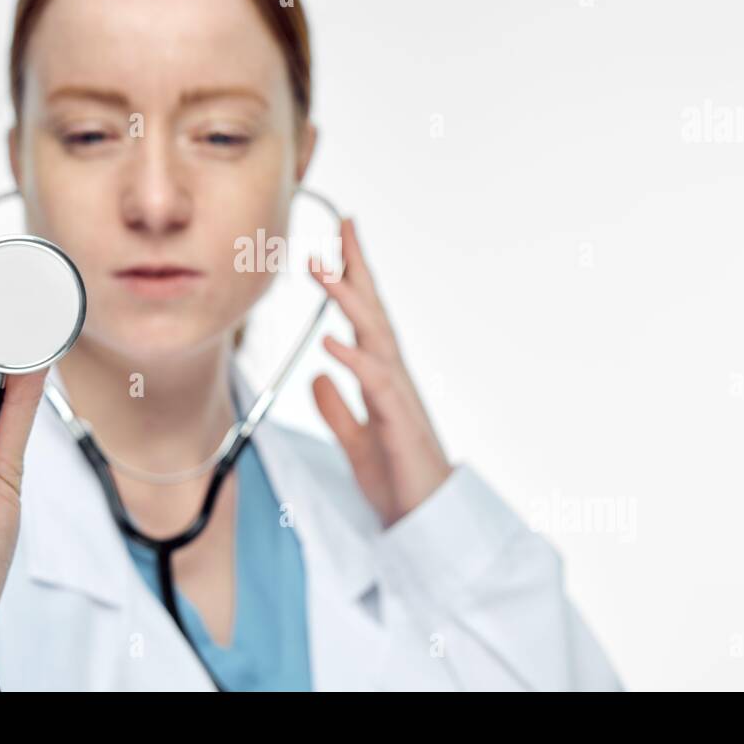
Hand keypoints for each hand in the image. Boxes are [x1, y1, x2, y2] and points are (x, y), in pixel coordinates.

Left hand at [309, 217, 452, 528]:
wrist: (425, 521)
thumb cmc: (398, 479)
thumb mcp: (354, 440)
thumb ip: (336, 408)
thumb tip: (317, 377)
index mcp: (381, 377)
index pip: (364, 317)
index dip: (352, 276)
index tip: (340, 238)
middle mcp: (392, 376)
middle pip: (373, 310)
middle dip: (358, 266)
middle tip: (344, 222)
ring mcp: (398, 396)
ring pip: (374, 336)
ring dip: (347, 301)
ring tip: (321, 269)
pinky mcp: (398, 423)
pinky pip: (374, 385)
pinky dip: (353, 361)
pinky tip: (330, 343)